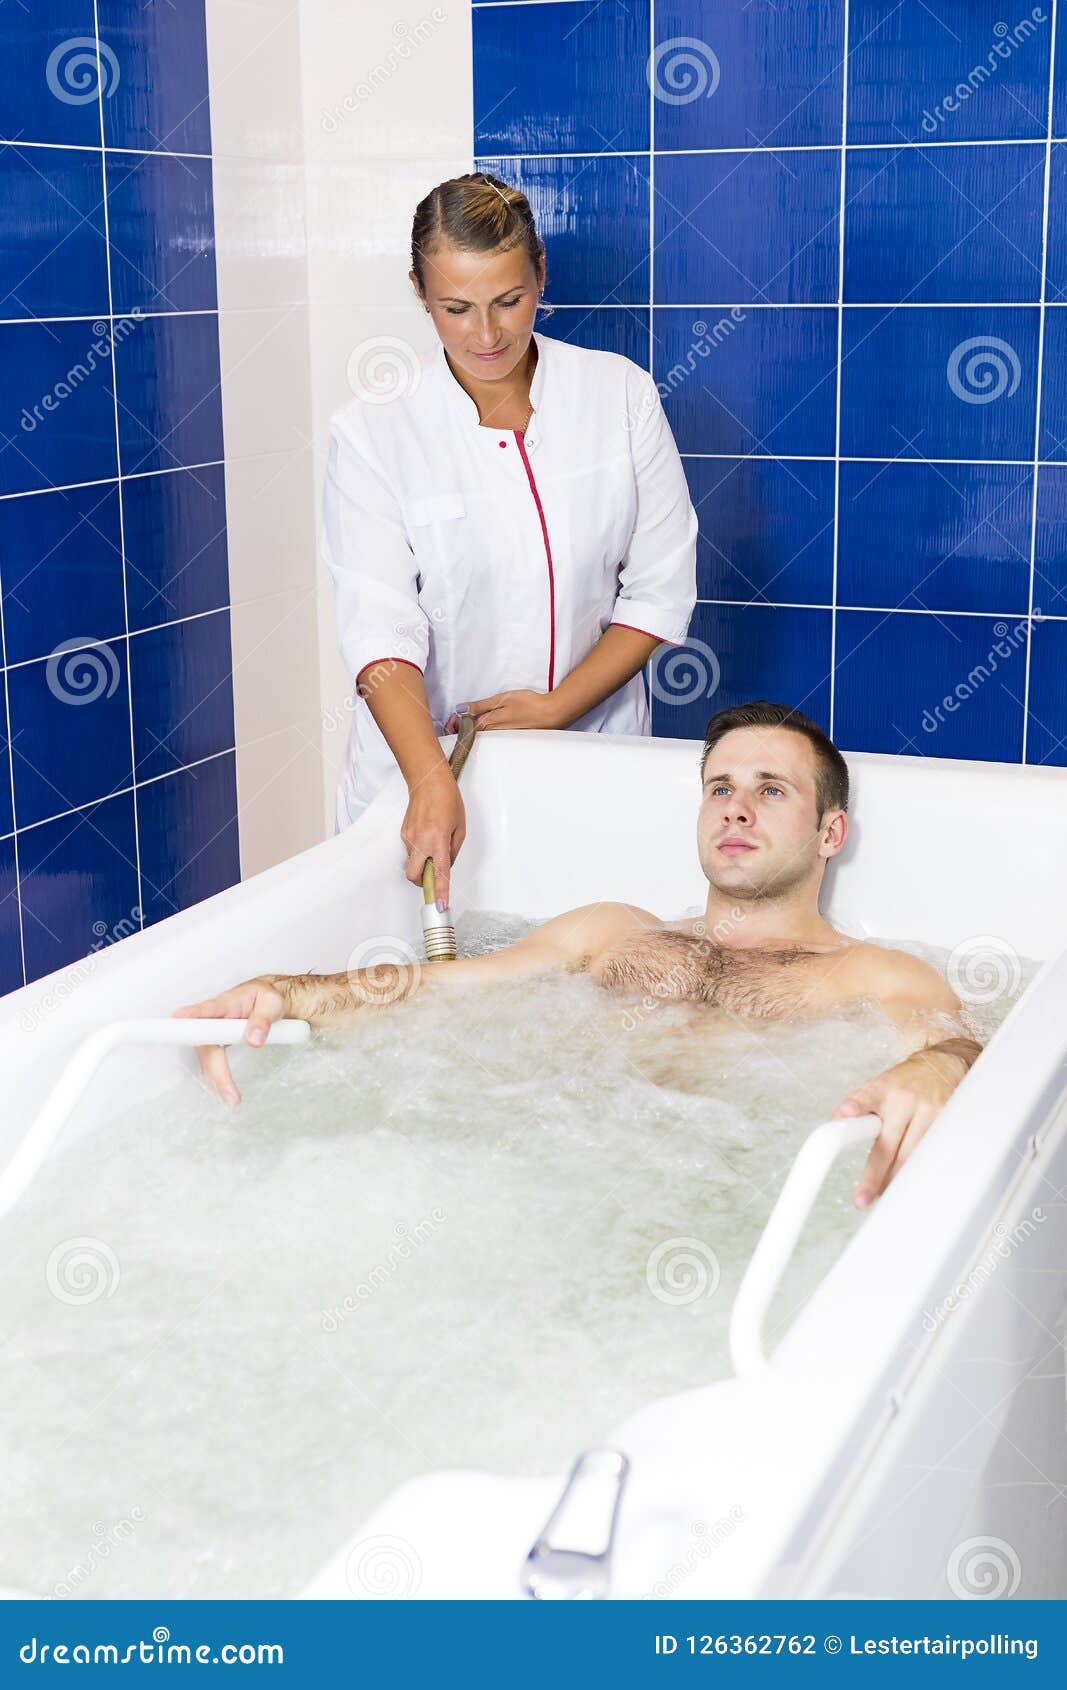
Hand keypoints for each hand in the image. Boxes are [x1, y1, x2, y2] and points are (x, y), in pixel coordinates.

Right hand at [173, 977, 286, 1104]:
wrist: (267, 1000)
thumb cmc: (266, 997)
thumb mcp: (272, 1004)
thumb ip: (263, 1020)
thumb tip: (254, 1039)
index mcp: (227, 1003)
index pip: (208, 1009)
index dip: (192, 1014)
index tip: (179, 1017)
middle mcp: (215, 1019)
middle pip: (207, 1045)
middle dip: (216, 1070)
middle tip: (229, 1092)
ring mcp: (213, 1032)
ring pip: (208, 1058)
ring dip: (218, 1080)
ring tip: (232, 1098)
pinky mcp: (216, 1044)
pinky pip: (213, 1062)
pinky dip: (219, 1079)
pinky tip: (226, 1092)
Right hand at [401, 763, 464, 906]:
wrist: (428, 781)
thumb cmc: (446, 799)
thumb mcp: (459, 827)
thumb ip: (454, 850)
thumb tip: (447, 864)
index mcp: (437, 840)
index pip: (439, 873)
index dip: (440, 892)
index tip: (440, 904)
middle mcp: (420, 841)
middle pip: (414, 876)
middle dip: (422, 882)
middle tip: (433, 875)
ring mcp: (408, 838)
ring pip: (413, 862)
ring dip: (423, 861)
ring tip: (435, 842)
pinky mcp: (403, 833)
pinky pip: (411, 850)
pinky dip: (420, 850)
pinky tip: (427, 835)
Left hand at [447, 689, 561, 732]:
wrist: (551, 714)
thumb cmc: (529, 705)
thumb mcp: (501, 700)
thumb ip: (480, 706)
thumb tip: (461, 709)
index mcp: (488, 725)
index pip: (464, 728)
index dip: (454, 724)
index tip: (451, 719)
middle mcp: (493, 735)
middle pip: (470, 734)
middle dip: (460, 729)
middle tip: (453, 722)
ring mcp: (501, 737)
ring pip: (480, 736)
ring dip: (470, 731)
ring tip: (465, 723)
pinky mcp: (509, 737)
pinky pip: (490, 737)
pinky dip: (483, 732)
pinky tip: (484, 726)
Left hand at [833, 1047, 967, 1209]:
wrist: (942, 1065)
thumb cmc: (904, 1081)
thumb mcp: (877, 1085)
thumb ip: (857, 1106)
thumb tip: (837, 1124)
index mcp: (883, 1088)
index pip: (865, 1098)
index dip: (856, 1107)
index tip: (845, 1115)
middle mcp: (906, 1100)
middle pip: (889, 1144)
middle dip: (874, 1175)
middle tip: (862, 1197)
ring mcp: (930, 1112)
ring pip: (911, 1156)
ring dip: (895, 1180)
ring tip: (881, 1195)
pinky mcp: (947, 1123)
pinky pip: (929, 1155)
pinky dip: (917, 1171)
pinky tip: (908, 1183)